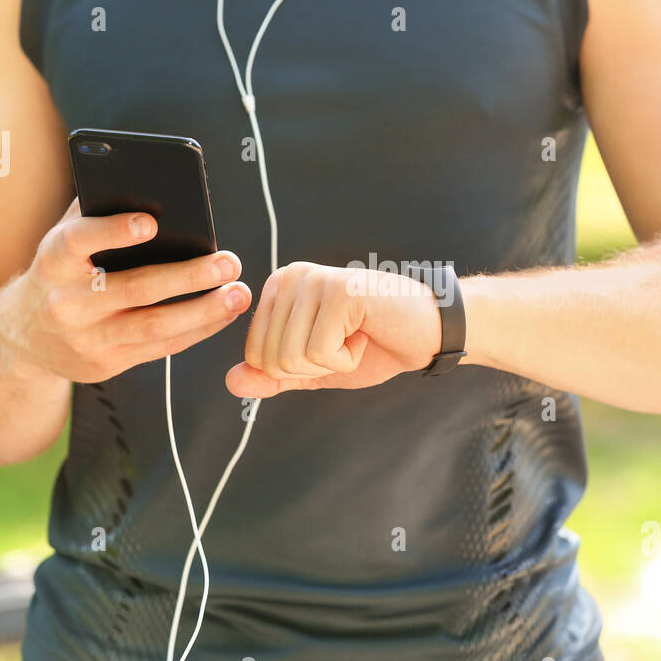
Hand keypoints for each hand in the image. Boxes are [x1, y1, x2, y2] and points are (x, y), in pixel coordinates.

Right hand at [0, 199, 251, 382]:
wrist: (21, 336)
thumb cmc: (60, 271)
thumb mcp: (62, 240)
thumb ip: (97, 211)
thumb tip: (151, 186)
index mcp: (53, 261)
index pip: (79, 242)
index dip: (112, 232)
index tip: (150, 223)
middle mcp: (67, 302)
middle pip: (134, 289)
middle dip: (188, 276)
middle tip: (229, 262)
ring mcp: (87, 338)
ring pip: (153, 326)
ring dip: (203, 310)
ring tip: (238, 293)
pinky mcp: (106, 364)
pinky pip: (160, 348)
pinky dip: (197, 330)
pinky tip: (224, 313)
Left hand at [225, 261, 442, 397]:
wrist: (428, 332)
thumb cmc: (375, 345)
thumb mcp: (316, 369)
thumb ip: (274, 376)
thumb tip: (232, 382)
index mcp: (278, 290)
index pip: (255, 356)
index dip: (297, 370)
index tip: (329, 345)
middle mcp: (289, 277)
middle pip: (270, 359)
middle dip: (313, 368)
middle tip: (346, 341)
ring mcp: (312, 281)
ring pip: (292, 358)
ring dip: (332, 362)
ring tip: (357, 334)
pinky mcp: (337, 292)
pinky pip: (320, 352)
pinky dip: (348, 358)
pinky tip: (366, 332)